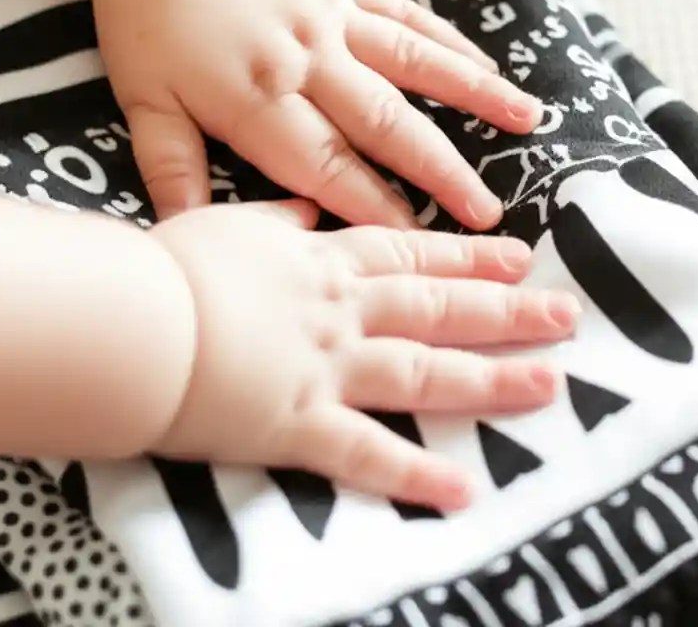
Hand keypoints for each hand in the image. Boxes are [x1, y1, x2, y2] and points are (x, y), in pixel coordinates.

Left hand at [94, 0, 541, 225]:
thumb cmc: (146, 18)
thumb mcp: (144, 102)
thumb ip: (172, 170)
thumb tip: (188, 236)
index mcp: (256, 99)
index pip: (326, 167)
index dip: (373, 209)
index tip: (417, 246)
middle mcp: (308, 62)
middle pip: (385, 125)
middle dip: (439, 174)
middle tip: (486, 216)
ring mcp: (333, 22)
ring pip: (414, 65)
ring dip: (473, 96)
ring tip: (527, 123)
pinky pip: (407, 19)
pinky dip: (451, 45)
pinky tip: (491, 68)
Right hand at [149, 200, 578, 510]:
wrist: (129, 317)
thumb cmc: (170, 266)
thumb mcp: (230, 223)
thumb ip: (279, 219)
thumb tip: (307, 205)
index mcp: (321, 263)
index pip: (411, 255)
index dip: (471, 256)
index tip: (522, 256)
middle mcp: (340, 313)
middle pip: (439, 309)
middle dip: (508, 311)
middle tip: (568, 315)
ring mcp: (326, 369)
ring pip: (425, 372)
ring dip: (490, 380)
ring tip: (550, 385)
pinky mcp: (298, 426)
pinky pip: (366, 453)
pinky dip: (415, 475)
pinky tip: (463, 491)